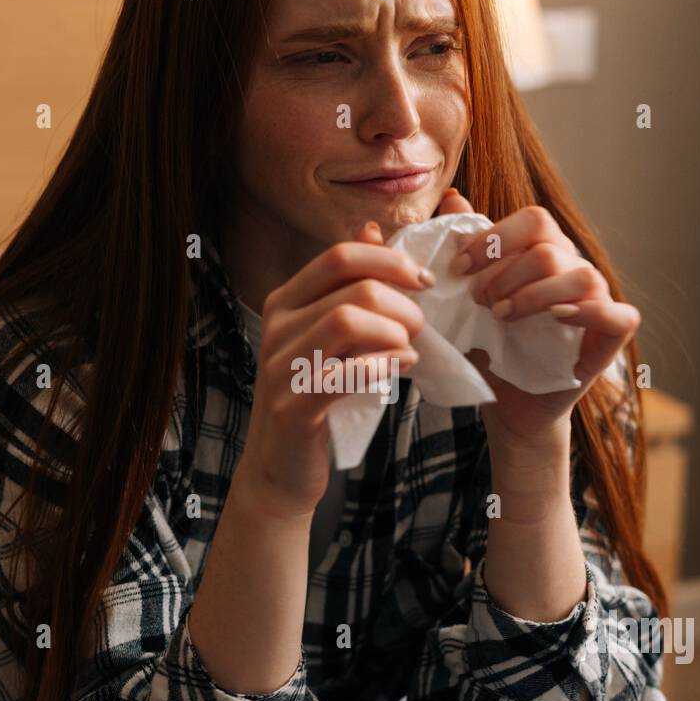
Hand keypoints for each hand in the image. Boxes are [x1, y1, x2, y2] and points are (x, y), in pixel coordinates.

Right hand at [239, 228, 430, 517]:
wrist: (279, 470)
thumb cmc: (315, 398)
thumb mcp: (327, 337)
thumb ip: (348, 287)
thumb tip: (373, 230)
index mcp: (285, 301)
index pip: (340, 256)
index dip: (389, 260)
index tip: (423, 281)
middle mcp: (276, 327)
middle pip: (353, 288)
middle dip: (402, 304)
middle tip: (420, 328)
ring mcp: (281, 366)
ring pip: (348, 321)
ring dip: (394, 334)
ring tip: (409, 351)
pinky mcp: (293, 405)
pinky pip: (346, 371)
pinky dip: (384, 366)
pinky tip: (401, 370)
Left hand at [440, 190, 639, 444]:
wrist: (509, 403)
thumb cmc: (492, 348)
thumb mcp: (469, 300)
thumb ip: (466, 251)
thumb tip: (452, 199)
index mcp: (546, 252)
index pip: (531, 221)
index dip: (493, 240)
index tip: (457, 268)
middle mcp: (574, 268)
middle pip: (549, 247)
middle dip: (505, 272)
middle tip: (479, 301)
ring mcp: (598, 300)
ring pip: (579, 275)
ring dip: (533, 294)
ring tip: (502, 316)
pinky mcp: (612, 336)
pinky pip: (617, 314)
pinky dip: (589, 313)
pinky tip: (557, 318)